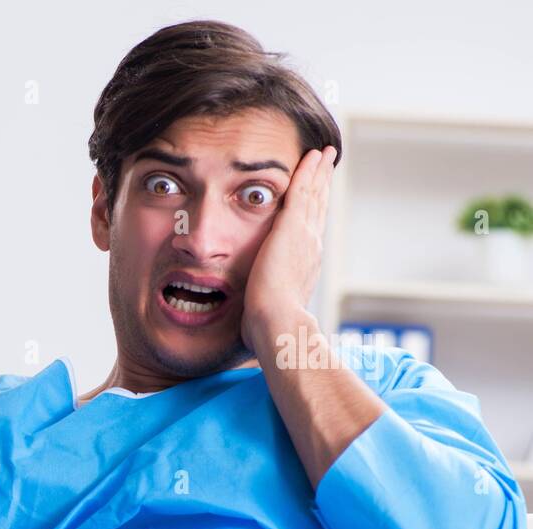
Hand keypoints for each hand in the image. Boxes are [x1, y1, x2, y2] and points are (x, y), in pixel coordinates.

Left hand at [241, 145, 336, 357]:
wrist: (277, 323)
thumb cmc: (267, 326)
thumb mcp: (267, 307)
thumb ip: (262, 301)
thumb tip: (251, 315)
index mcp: (304, 264)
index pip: (309, 230)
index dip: (313, 210)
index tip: (316, 196)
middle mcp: (310, 246)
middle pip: (318, 206)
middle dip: (321, 183)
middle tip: (327, 162)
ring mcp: (304, 235)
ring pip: (313, 195)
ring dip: (318, 172)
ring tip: (322, 153)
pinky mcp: (292, 229)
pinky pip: (301, 192)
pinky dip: (307, 172)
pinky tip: (310, 155)